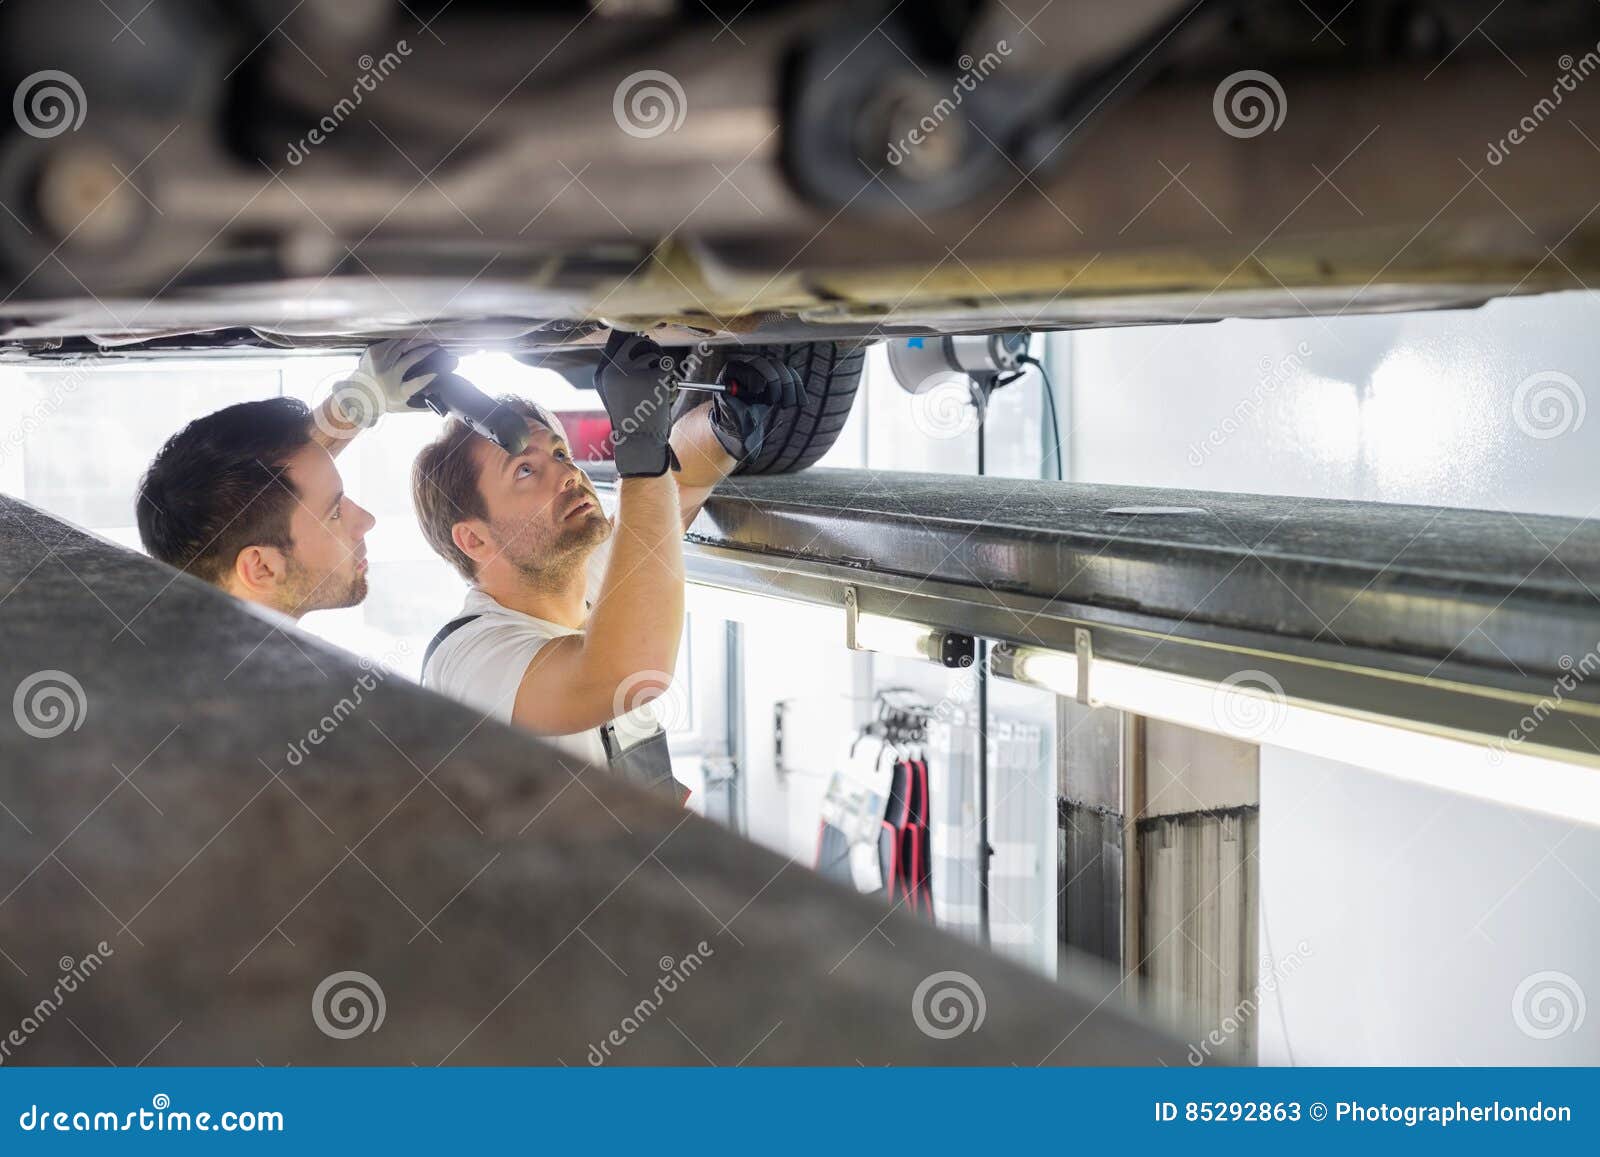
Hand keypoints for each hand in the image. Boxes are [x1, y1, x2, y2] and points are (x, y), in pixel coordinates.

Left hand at [333, 339, 454, 428]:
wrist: (358, 393)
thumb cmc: (385, 401)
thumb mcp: (404, 407)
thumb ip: (422, 406)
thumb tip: (441, 403)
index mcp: (397, 392)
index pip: (418, 382)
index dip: (431, 375)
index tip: (441, 370)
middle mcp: (387, 376)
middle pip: (412, 358)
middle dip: (428, 350)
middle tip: (437, 347)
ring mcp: (379, 363)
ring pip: (403, 346)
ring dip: (418, 341)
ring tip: (428, 340)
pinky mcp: (374, 353)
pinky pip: (393, 342)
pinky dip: (404, 340)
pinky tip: (413, 339)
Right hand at [594, 329, 677, 477]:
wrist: (640, 440)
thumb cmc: (631, 420)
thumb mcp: (619, 394)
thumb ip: (625, 372)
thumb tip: (640, 345)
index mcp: (606, 373)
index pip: (621, 344)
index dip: (635, 340)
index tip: (643, 338)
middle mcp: (618, 369)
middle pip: (639, 342)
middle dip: (650, 348)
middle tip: (658, 359)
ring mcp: (636, 371)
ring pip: (657, 358)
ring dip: (662, 372)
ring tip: (658, 392)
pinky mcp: (654, 377)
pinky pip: (668, 369)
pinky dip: (671, 382)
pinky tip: (664, 397)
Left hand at [708, 354, 804, 462]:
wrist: (741, 420)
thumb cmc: (732, 419)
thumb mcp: (729, 416)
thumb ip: (732, 410)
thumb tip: (741, 409)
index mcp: (731, 373)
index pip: (746, 369)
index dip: (755, 380)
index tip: (759, 394)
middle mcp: (747, 366)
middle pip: (766, 365)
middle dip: (774, 382)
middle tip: (775, 401)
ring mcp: (762, 370)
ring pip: (781, 368)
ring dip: (789, 387)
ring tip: (786, 406)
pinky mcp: (776, 376)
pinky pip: (790, 375)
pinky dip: (797, 388)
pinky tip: (800, 402)